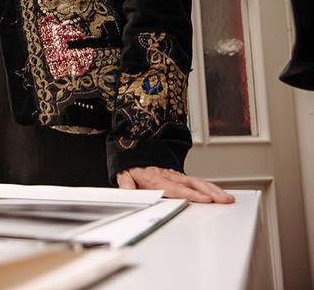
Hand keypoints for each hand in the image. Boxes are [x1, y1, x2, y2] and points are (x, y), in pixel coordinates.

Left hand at [116, 166, 233, 202]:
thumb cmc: (133, 168)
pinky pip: (200, 182)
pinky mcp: (184, 178)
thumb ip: (126, 183)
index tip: (204, 199)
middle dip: (209, 193)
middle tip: (222, 200)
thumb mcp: (125, 174)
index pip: (176, 188)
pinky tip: (222, 194)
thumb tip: (126, 191)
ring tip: (227, 199)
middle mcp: (171, 176)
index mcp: (156, 178)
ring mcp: (179, 176)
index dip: (190, 194)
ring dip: (215, 191)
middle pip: (192, 185)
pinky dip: (212, 188)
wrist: (137, 153)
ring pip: (199, 183)